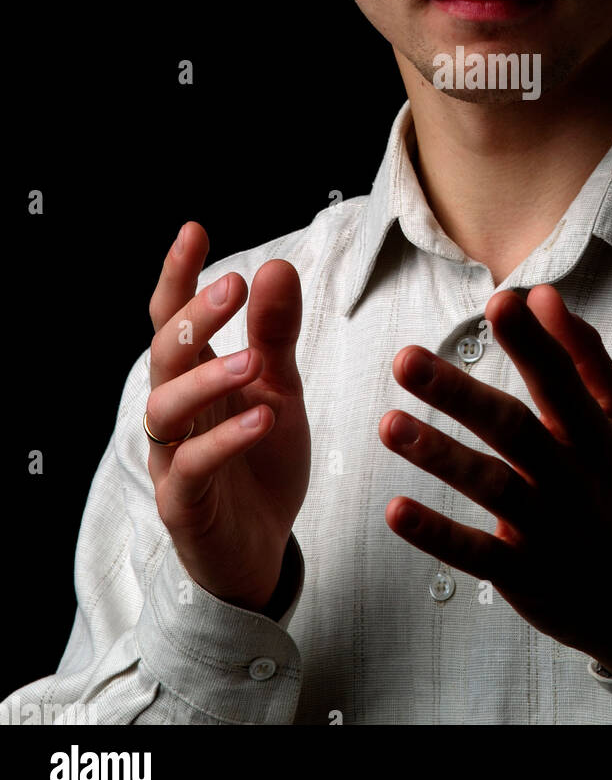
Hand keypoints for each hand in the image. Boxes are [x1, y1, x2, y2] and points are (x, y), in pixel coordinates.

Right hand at [145, 222, 310, 611]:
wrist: (262, 549)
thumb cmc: (260, 461)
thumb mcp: (279, 388)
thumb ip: (275, 334)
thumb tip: (277, 265)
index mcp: (195, 377)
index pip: (172, 319)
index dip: (177, 276)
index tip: (193, 230)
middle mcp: (175, 413)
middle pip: (164, 355)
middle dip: (193, 316)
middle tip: (233, 284)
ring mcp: (173, 458)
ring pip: (165, 410)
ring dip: (206, 378)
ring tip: (251, 361)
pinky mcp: (185, 505)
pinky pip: (192, 469)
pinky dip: (225, 442)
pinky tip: (261, 418)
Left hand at [379, 284, 611, 677]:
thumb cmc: (607, 482)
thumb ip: (582, 353)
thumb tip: (542, 293)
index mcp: (590, 430)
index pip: (560, 378)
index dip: (533, 342)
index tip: (500, 302)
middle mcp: (569, 474)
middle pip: (514, 428)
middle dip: (459, 394)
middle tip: (404, 359)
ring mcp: (545, 526)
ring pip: (490, 486)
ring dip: (439, 455)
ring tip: (389, 424)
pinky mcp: (521, 572)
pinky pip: (475, 553)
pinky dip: (437, 533)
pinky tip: (395, 510)